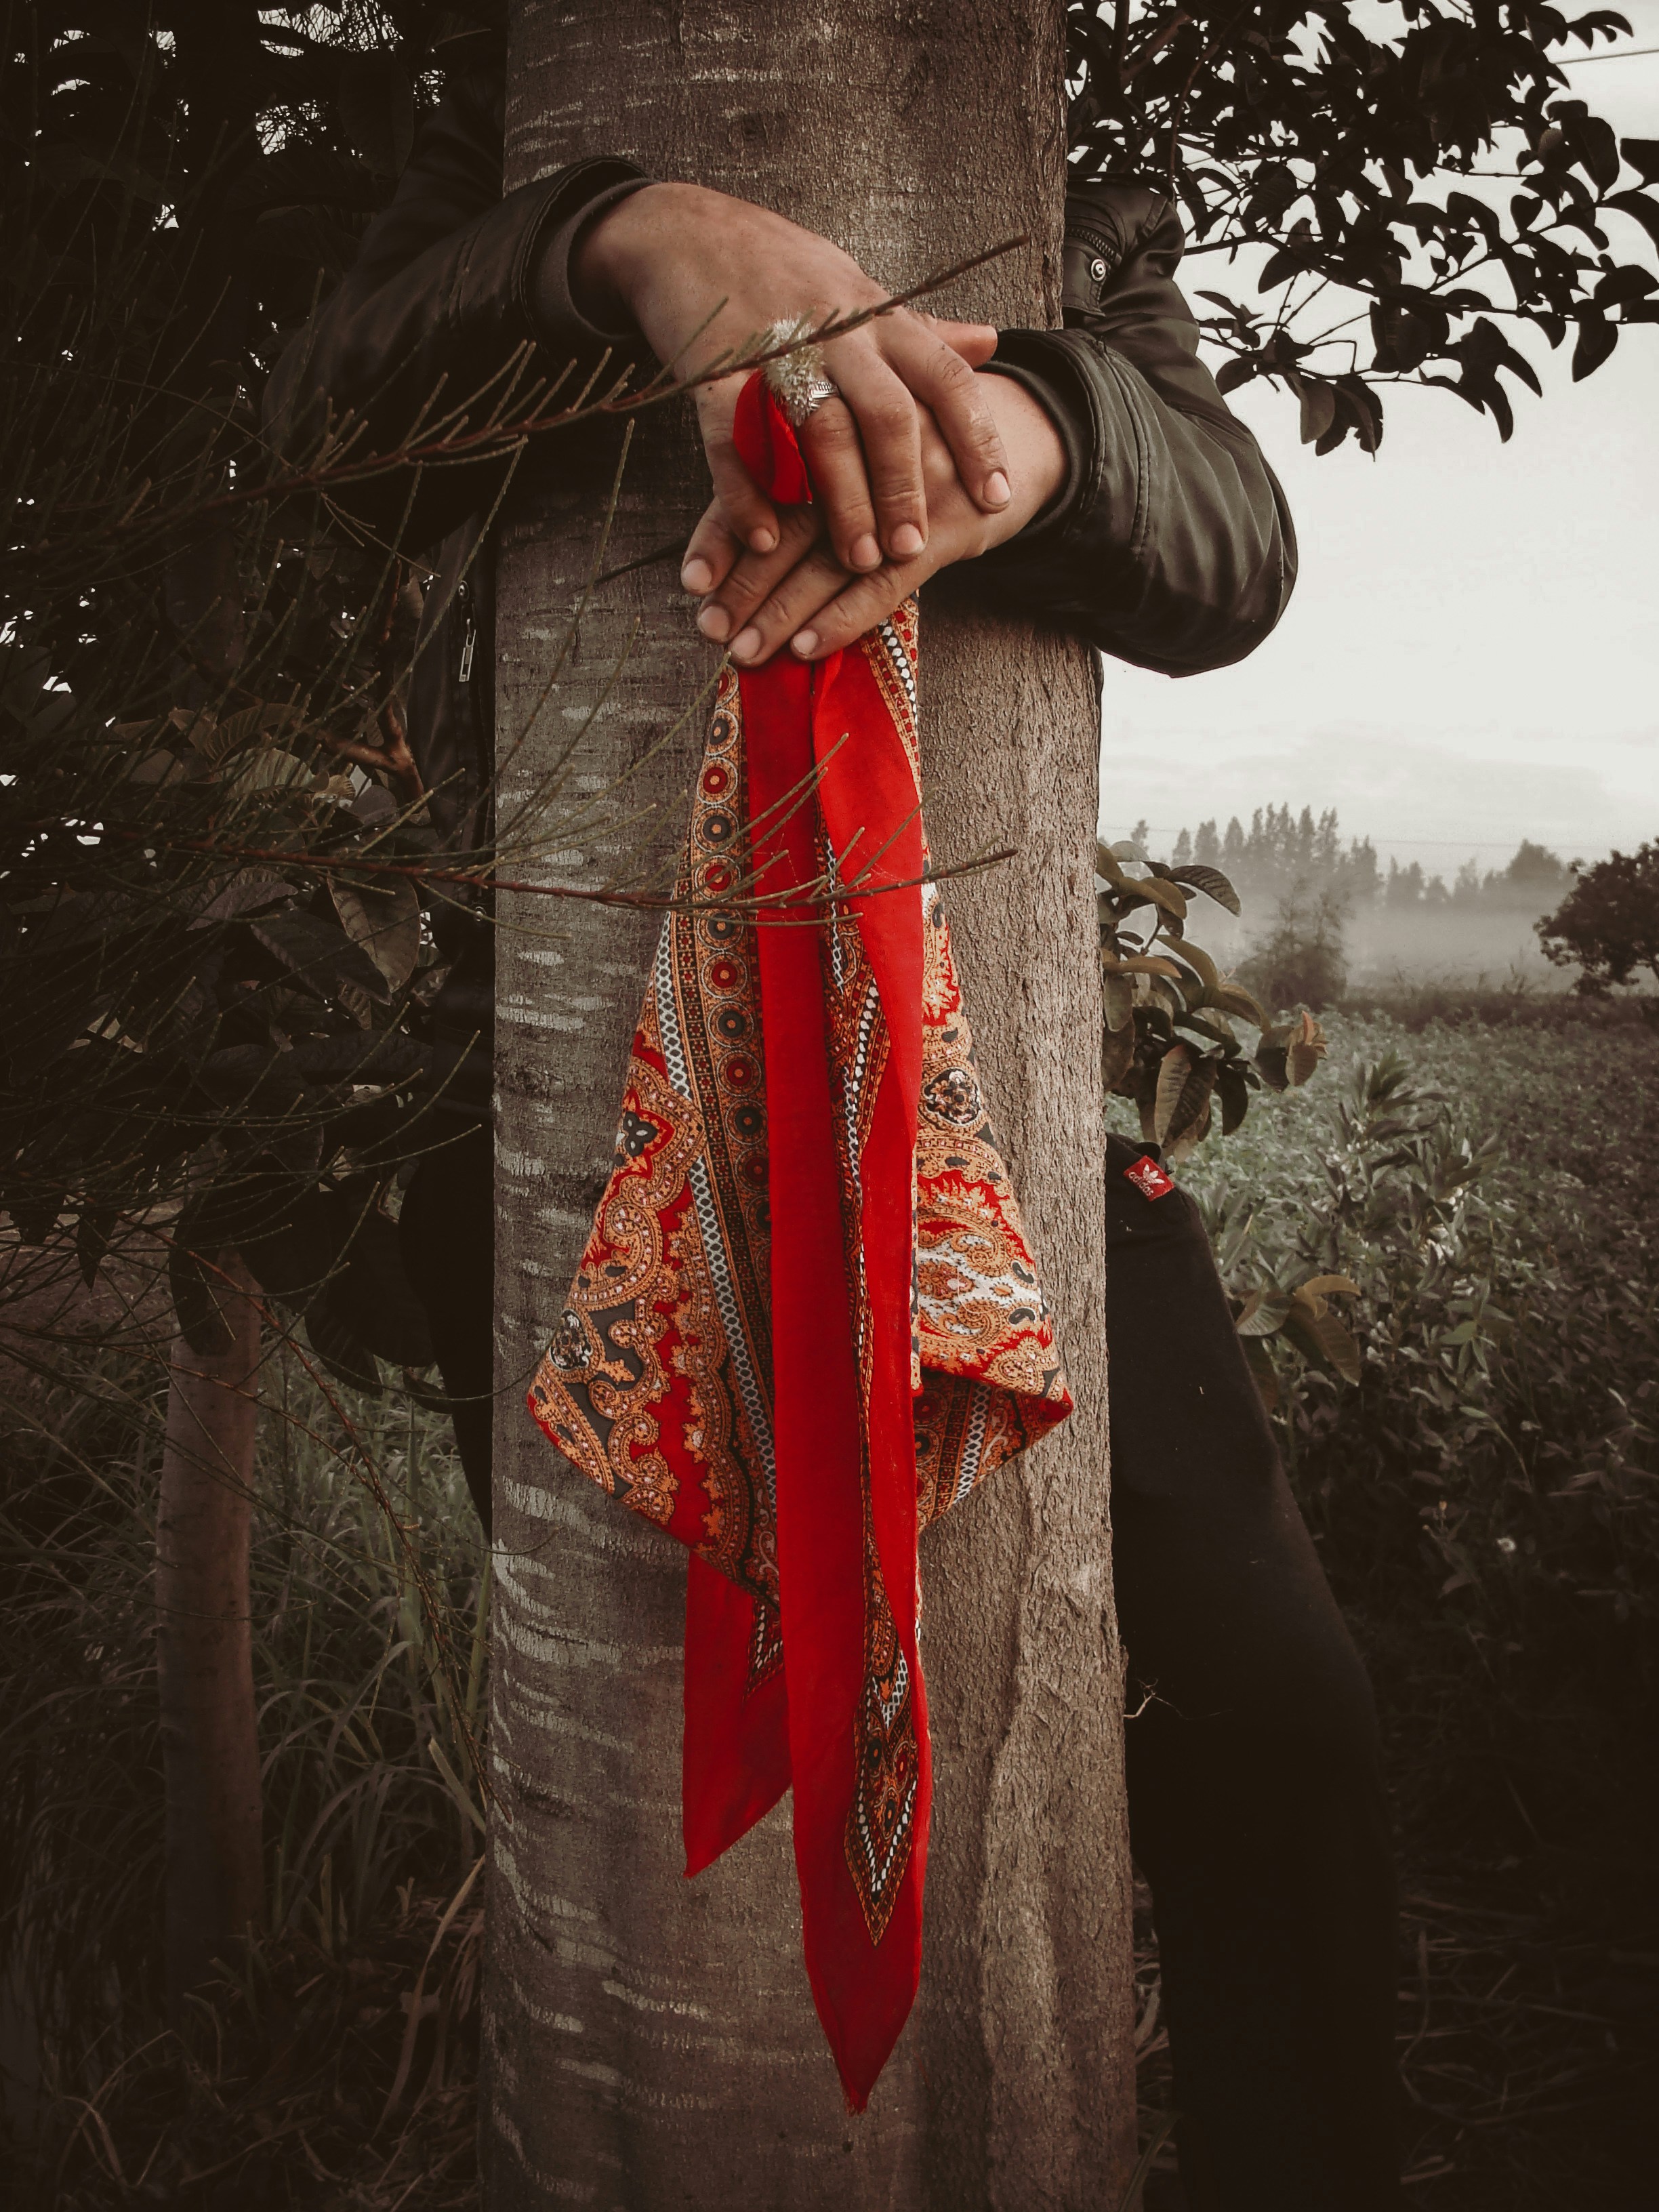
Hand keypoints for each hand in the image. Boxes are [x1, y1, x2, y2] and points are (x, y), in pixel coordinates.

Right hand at [574, 182, 1012, 573]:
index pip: (945, 379)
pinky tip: (766, 537)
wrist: (687, 230)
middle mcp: (836, 333)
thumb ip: (921, 331)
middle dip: (903, 487)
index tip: (997, 498)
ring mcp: (776, 349)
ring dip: (843, 501)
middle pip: (886, 414)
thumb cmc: (784, 272)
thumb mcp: (860, 292)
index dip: (976, 439)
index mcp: (878, 318)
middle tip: (913, 549)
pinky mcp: (715, 369)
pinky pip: (736, 437)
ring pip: (820, 430)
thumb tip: (991, 343)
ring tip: (858, 559)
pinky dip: (750, 491)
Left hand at [682, 372, 1065, 666]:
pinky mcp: (945, 527)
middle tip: (710, 630)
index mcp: (833, 423)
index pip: (763, 484)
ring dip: (782, 611)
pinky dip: (843, 615)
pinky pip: (884, 582)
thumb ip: (804, 478)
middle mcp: (864, 451)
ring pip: (829, 558)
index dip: (724, 535)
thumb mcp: (866, 445)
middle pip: (789, 524)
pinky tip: (807, 645)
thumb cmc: (925, 445)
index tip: (692, 584)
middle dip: (744, 584)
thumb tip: (740, 541)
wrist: (1022, 436)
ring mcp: (905, 490)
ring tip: (745, 652)